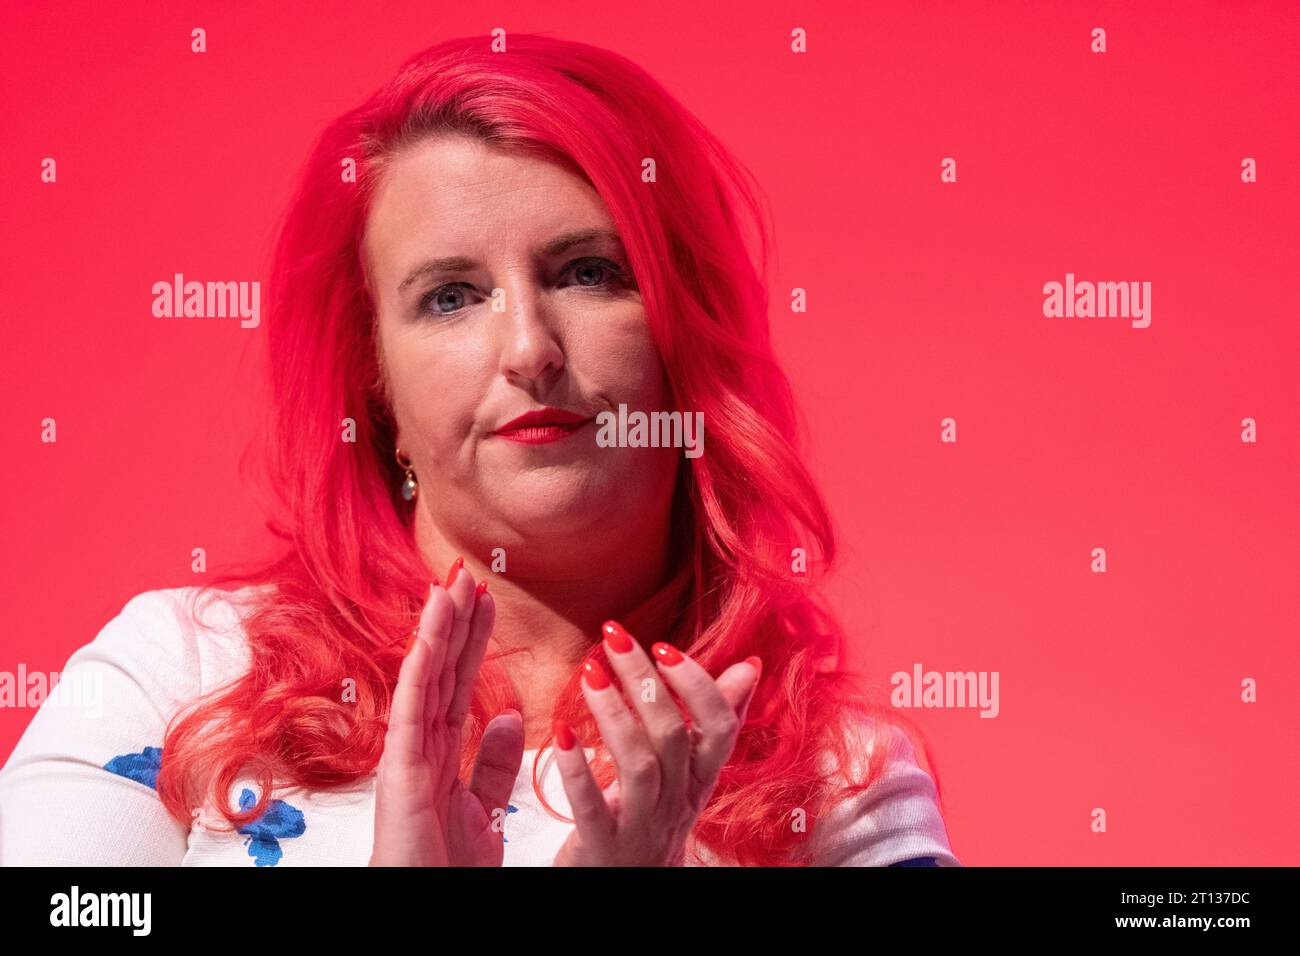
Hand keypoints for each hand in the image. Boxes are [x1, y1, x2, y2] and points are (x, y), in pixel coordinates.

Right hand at [369, 561, 524, 865]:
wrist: (427, 905)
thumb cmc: (444, 871)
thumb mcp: (485, 810)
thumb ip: (491, 763)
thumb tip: (504, 717)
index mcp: (440, 751)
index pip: (459, 681)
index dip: (471, 639)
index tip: (484, 599)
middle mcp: (420, 746)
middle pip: (440, 669)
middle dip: (452, 621)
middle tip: (464, 573)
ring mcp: (407, 756)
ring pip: (423, 679)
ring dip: (435, 630)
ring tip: (448, 585)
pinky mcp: (400, 774)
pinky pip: (408, 713)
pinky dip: (416, 673)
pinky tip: (425, 639)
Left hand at [550, 620, 760, 865]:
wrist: (628, 888)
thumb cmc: (655, 818)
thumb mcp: (691, 773)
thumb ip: (715, 719)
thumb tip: (749, 665)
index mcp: (700, 779)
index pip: (719, 727)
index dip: (698, 685)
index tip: (664, 647)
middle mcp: (677, 802)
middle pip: (673, 736)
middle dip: (645, 681)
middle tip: (615, 637)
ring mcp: (642, 826)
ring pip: (638, 765)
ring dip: (613, 712)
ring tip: (589, 672)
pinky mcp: (604, 847)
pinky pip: (591, 806)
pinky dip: (576, 768)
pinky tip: (560, 734)